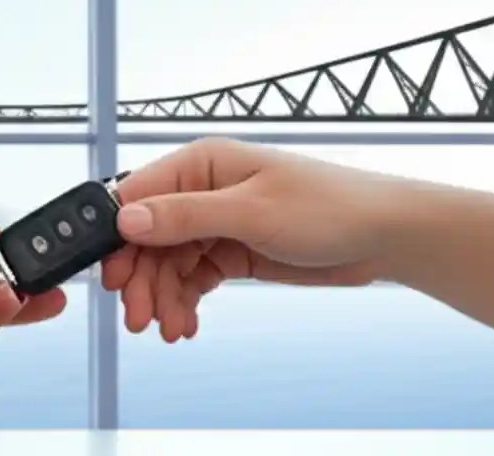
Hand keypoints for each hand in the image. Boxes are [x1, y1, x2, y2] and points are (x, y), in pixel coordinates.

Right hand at [103, 137, 404, 341]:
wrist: (382, 236)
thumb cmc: (328, 207)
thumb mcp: (251, 213)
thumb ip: (185, 217)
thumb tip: (127, 219)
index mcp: (201, 163)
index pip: (137, 196)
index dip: (117, 238)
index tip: (111, 278)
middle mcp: (202, 189)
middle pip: (148, 237)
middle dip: (142, 279)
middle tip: (140, 319)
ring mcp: (217, 221)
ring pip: (168, 262)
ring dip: (164, 296)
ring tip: (170, 329)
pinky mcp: (232, 249)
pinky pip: (193, 276)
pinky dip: (185, 300)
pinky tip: (186, 324)